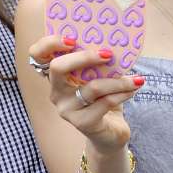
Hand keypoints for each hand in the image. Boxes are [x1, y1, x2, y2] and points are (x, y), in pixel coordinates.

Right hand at [28, 33, 142, 151]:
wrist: (109, 134)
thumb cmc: (101, 99)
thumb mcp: (95, 78)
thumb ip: (95, 62)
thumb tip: (111, 41)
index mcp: (55, 76)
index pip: (37, 55)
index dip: (49, 43)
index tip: (72, 38)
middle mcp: (55, 91)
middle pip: (57, 67)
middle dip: (84, 57)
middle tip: (108, 54)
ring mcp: (66, 109)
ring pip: (91, 87)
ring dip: (117, 81)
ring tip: (135, 79)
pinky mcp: (82, 123)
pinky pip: (105, 102)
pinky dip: (122, 93)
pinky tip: (133, 89)